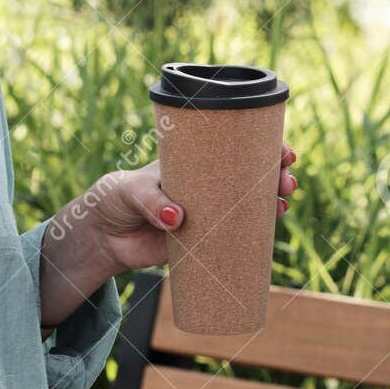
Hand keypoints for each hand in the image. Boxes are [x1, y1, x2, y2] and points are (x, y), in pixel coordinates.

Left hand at [39, 145, 297, 327]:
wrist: (103, 236)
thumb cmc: (117, 197)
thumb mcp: (131, 190)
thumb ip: (152, 201)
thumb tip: (178, 218)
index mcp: (195, 163)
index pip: (235, 148)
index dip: (264, 147)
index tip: (282, 152)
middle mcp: (208, 185)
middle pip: (252, 175)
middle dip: (276, 175)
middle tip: (286, 181)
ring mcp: (208, 212)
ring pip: (250, 204)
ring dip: (272, 202)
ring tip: (282, 204)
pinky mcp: (203, 241)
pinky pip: (235, 236)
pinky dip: (255, 232)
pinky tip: (270, 227)